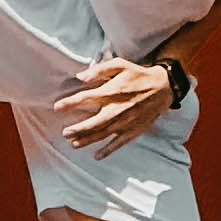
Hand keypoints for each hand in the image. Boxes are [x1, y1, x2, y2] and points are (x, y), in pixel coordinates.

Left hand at [51, 54, 175, 156]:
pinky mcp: (133, 130)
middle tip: (65, 133)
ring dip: (87, 140)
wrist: (163, 87)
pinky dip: (108, 150)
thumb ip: (99, 69)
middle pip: (92, 122)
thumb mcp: (119, 64)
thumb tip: (81, 77)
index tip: (57, 107)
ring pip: (103, 134)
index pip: (85, 98)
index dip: (70, 103)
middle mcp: (117, 109)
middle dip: (77, 129)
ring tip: (74, 143)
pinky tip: (97, 155)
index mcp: (112, 92)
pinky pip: (118, 143)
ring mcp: (125, 122)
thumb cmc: (138, 75)